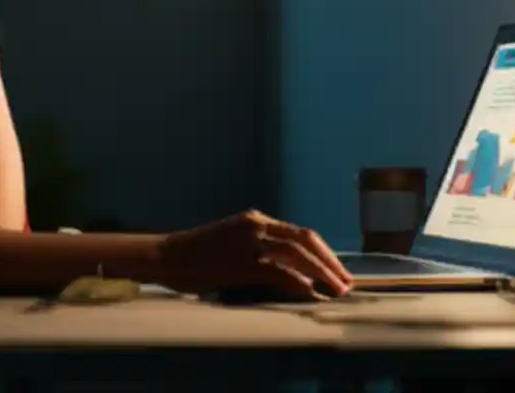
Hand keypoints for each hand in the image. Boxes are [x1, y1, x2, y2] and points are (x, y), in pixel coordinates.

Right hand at [156, 210, 352, 298]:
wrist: (168, 255)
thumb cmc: (199, 255)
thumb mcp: (235, 246)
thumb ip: (263, 254)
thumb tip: (296, 274)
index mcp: (256, 220)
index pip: (300, 234)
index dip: (324, 253)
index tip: (338, 270)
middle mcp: (256, 225)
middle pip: (305, 240)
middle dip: (330, 261)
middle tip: (346, 281)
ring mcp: (249, 242)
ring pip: (297, 253)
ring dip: (321, 272)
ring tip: (337, 289)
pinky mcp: (241, 261)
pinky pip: (278, 271)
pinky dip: (298, 282)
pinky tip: (310, 293)